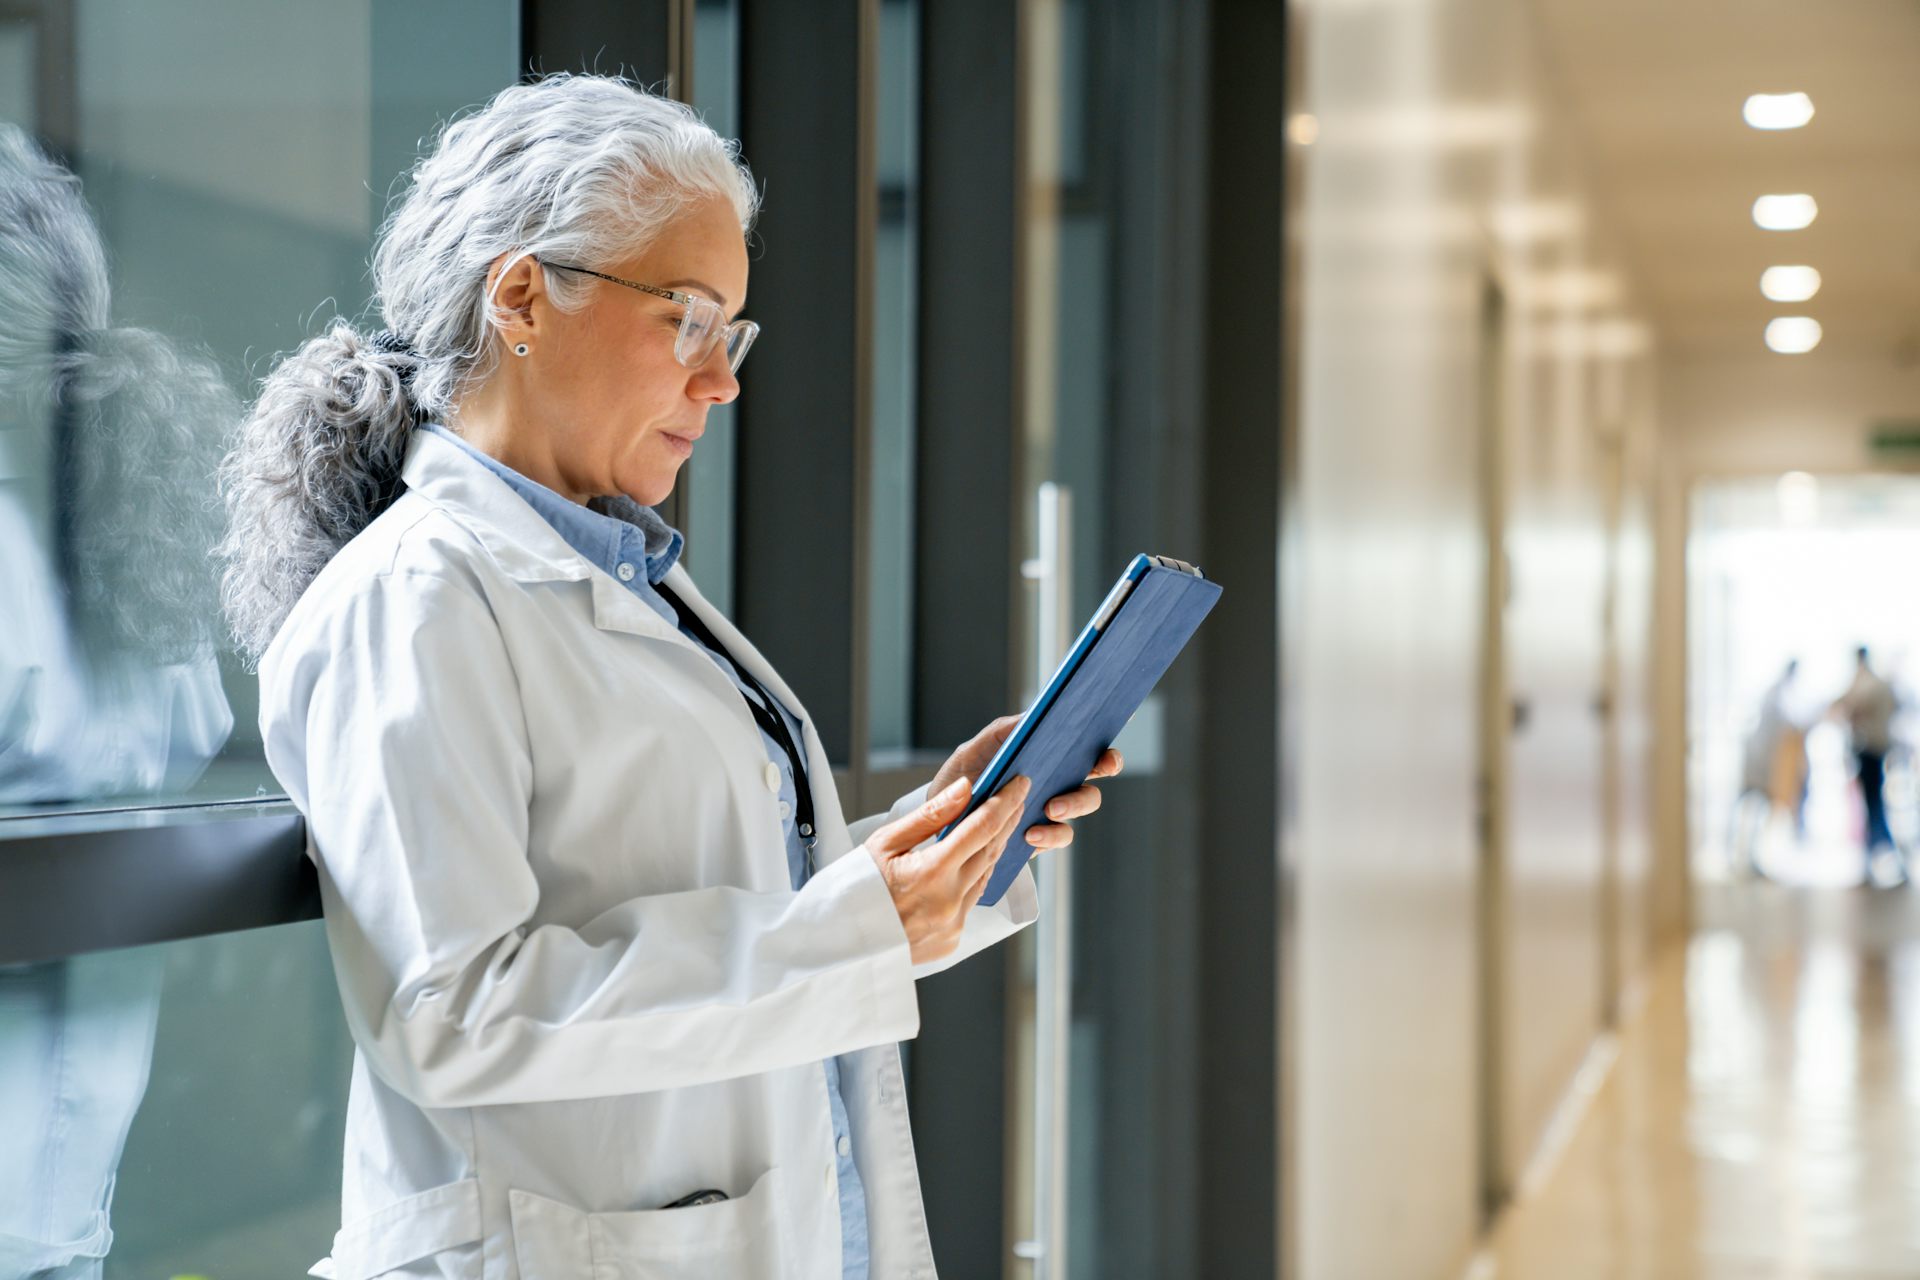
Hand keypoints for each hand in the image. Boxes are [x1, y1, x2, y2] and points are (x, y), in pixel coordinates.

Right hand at [862, 774, 1031, 964]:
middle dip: (1006, 820)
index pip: (982, 827)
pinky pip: (973, 901)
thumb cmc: (854, 889)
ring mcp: (952, 924)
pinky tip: (978, 859)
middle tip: (1017, 796)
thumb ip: (930, 815)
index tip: (1018, 783)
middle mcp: (948, 901)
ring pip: (986, 876)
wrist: (837, 943)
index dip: (1005, 802)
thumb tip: (965, 789)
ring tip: (1002, 822)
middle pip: (990, 850)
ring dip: (996, 847)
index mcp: (931, 873)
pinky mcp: (951, 940)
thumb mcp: (885, 842)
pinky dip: (978, 876)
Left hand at [928, 715, 1123, 855]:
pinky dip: (1051, 834)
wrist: (945, 822)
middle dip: (1103, 768)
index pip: (1083, 743)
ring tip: (1052, 808)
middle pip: (1096, 771)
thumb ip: (1000, 733)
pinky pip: (1061, 835)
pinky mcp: (1043, 836)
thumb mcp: (972, 750)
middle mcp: (1056, 779)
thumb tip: (1029, 719)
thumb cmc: (961, 779)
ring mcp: (1053, 808)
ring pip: (1085, 802)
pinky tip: (1030, 834)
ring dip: (1074, 803)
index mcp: (1045, 753)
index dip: (1104, 743)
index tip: (1108, 749)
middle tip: (1091, 769)